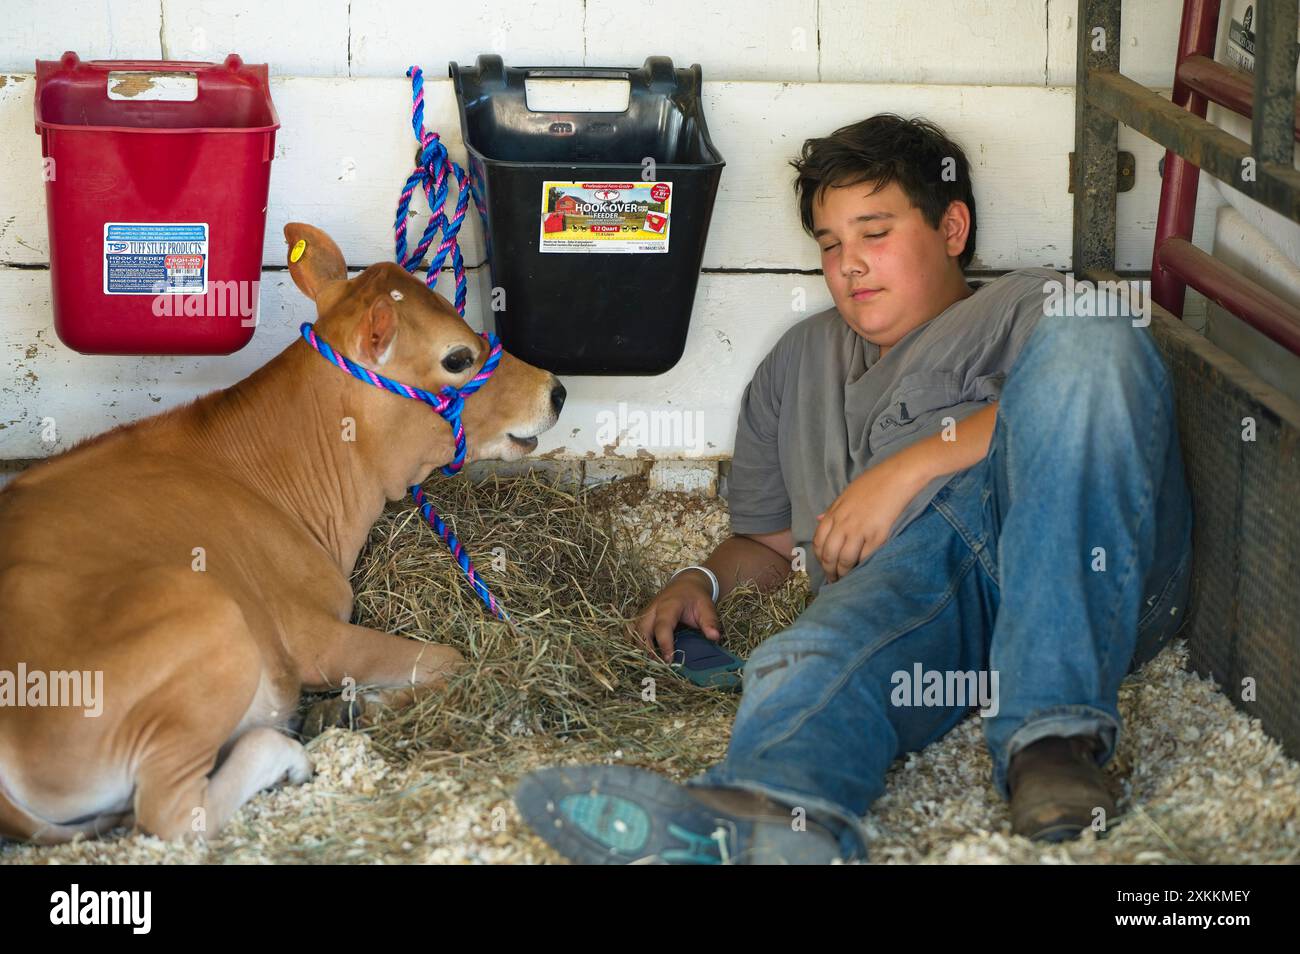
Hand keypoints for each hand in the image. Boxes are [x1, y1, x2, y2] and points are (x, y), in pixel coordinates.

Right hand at [630, 570, 721, 661]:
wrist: (686, 584)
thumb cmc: (695, 597)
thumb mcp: (707, 606)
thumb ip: (710, 622)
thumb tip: (714, 637)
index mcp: (669, 605)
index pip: (662, 626)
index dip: (664, 644)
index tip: (669, 659)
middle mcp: (653, 608)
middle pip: (642, 629)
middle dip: (646, 648)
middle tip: (657, 664)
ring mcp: (645, 612)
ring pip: (633, 630)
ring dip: (637, 647)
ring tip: (648, 662)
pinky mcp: (642, 617)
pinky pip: (631, 630)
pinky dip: (633, 643)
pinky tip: (642, 655)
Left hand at [813, 452, 927, 583]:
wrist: (897, 477)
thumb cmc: (873, 483)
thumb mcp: (846, 494)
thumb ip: (832, 510)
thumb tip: (817, 518)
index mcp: (834, 514)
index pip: (818, 541)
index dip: (819, 557)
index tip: (824, 565)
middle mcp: (843, 524)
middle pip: (829, 555)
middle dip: (829, 571)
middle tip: (833, 579)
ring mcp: (859, 531)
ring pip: (844, 560)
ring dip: (843, 573)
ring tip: (845, 580)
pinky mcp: (877, 536)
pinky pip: (864, 558)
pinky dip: (862, 567)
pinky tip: (862, 571)